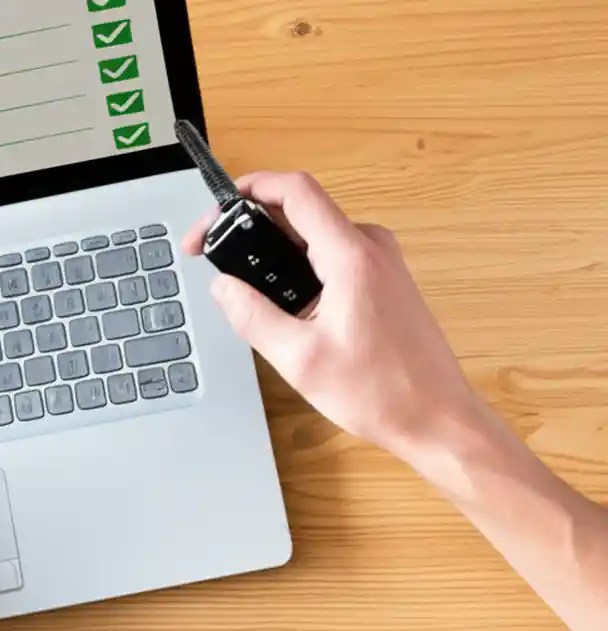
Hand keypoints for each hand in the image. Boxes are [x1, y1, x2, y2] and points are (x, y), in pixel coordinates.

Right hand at [182, 171, 482, 457]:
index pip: (295, 191)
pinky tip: (282, 305)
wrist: (437, 418)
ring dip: (272, 253)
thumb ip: (253, 316)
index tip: (216, 213)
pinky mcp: (381, 279)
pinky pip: (329, 256)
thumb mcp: (300, 359)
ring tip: (245, 289)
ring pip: (312, 236)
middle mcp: (370, 248)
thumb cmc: (383, 393)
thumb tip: (223, 286)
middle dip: (249, 227)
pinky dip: (297, 269)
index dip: (248, 189)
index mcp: (351, 257)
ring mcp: (380, 262)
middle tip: (216, 258)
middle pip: (299, 211)